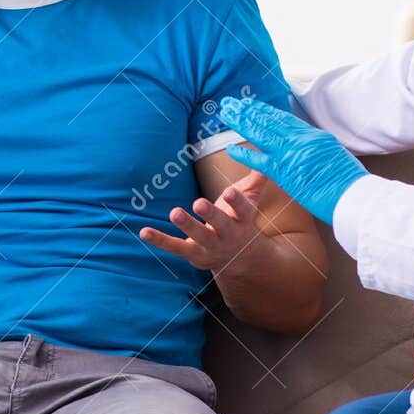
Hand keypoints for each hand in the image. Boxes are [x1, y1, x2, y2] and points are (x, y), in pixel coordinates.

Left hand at [140, 170, 268, 275]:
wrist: (238, 258)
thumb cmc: (240, 221)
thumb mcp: (250, 201)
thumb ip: (256, 180)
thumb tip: (269, 155)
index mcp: (243, 220)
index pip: (243, 210)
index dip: (237, 202)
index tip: (231, 191)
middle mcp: (228, 235)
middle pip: (221, 225)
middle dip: (211, 215)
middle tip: (198, 203)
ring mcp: (210, 246)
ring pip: (198, 236)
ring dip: (187, 225)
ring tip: (174, 212)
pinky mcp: (192, 254)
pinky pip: (175, 247)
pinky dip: (160, 240)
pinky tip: (144, 231)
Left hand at [220, 97, 367, 223]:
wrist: (356, 197)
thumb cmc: (350, 183)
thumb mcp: (336, 156)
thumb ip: (318, 148)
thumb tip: (309, 146)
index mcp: (315, 136)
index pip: (285, 119)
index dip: (265, 110)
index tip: (252, 104)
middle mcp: (302, 140)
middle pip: (269, 121)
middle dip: (249, 111)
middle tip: (232, 103)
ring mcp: (293, 154)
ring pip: (261, 133)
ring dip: (241, 122)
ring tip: (226, 113)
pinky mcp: (285, 172)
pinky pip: (259, 161)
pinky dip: (244, 154)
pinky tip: (230, 148)